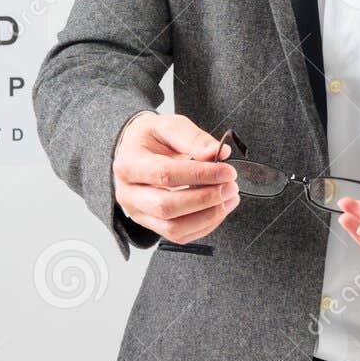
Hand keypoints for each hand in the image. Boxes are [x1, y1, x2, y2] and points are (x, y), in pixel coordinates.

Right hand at [112, 112, 238, 243]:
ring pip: (173, 228)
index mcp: (129, 164)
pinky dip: (204, 225)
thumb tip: (219, 152)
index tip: (227, 171)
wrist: (134, 151)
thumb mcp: (168, 125)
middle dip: (205, 199)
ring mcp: (138, 212)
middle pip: (166, 207)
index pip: (165, 175)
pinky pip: (179, 235)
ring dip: (208, 216)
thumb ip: (193, 138)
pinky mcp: (151, 225)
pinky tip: (219, 208)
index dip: (200, 175)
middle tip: (231, 186)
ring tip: (229, 198)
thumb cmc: (151, 138)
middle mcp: (128, 193)